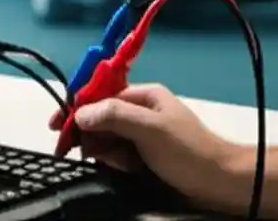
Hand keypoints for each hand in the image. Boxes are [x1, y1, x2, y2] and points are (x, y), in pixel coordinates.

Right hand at [50, 84, 240, 206]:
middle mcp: (141, 111)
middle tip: (88, 153)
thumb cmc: (187, 151)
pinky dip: (116, 161)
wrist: (220, 183)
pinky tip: (126, 169)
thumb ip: (114, 116)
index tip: (56, 127)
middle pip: (100, 117)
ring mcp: (143, 134)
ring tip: (121, 164)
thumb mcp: (149, 129)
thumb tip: (80, 114)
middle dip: (92, 135)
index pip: (100, 94)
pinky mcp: (144, 155)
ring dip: (106, 151)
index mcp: (143, 95)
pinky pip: (118, 154)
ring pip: (107, 138)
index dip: (77, 108)